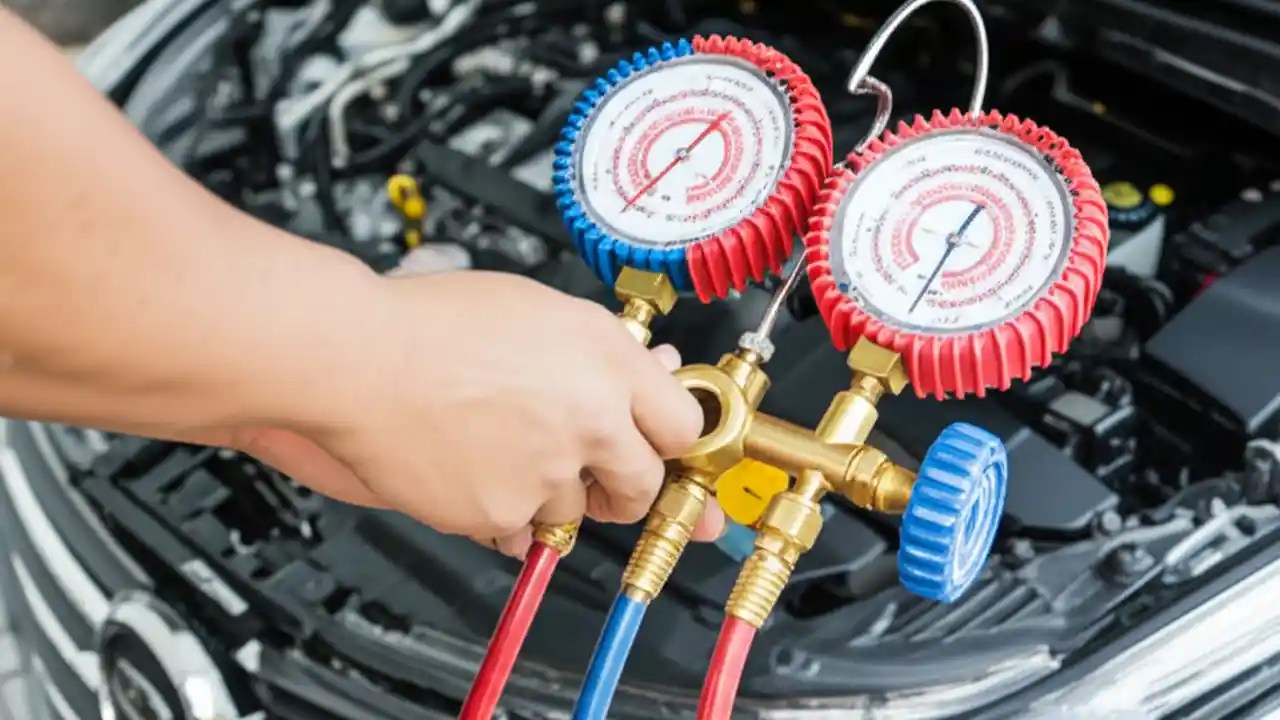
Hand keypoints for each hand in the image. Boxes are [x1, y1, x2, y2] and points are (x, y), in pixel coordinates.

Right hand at [220, 271, 725, 556]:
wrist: (356, 359)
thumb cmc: (432, 324)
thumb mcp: (537, 308)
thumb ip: (604, 348)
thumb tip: (654, 367)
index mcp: (606, 360)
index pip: (681, 425)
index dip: (669, 441)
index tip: (662, 450)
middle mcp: (590, 419)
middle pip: (643, 486)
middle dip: (623, 488)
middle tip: (598, 477)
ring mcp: (547, 473)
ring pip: (573, 514)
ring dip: (549, 497)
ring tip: (498, 452)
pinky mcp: (501, 514)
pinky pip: (518, 534)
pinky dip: (501, 516)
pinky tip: (472, 472)